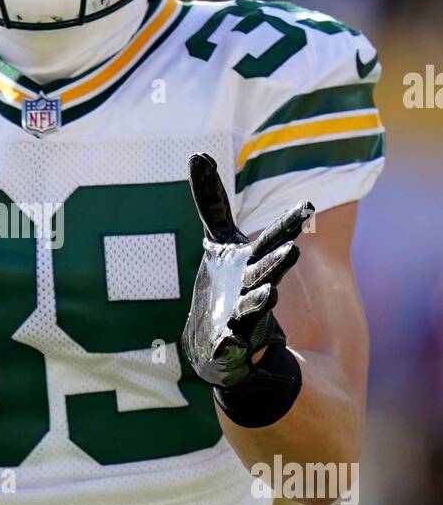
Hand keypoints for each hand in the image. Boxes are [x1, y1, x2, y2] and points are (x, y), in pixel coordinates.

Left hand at [181, 152, 311, 391]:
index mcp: (255, 265)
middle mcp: (255, 290)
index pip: (273, 242)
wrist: (231, 346)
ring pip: (254, 310)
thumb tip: (198, 155)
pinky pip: (232, 349)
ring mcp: (244, 321)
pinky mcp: (231, 349)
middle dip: (277, 263)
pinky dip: (231, 347)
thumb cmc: (232, 286)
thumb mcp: (221, 242)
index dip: (287, 226)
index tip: (307, 208)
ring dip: (260, 302)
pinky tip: (228, 344)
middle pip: (267, 274)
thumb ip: (213, 202)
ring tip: (269, 295)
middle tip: (291, 251)